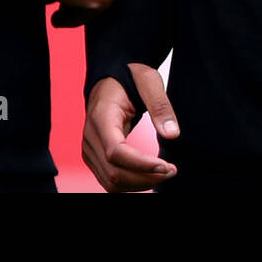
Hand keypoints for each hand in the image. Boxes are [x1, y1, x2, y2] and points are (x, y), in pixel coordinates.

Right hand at [82, 66, 179, 191]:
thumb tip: (172, 134)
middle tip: (171, 171)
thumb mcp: (149, 81)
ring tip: (163, 174)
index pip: (116, 152)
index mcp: (101, 116)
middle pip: (113, 172)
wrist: (111, 78)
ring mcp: (89, 148)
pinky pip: (109, 180)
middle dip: (145, 179)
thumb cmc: (128, 77)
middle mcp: (90, 136)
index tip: (166, 166)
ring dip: (139, 184)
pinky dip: (130, 184)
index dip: (141, 165)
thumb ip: (160, 106)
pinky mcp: (94, 156)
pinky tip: (148, 176)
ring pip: (110, 182)